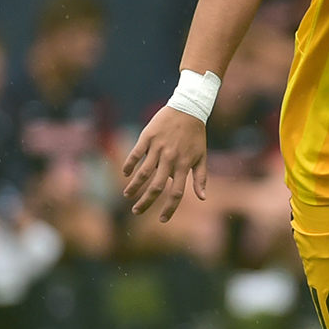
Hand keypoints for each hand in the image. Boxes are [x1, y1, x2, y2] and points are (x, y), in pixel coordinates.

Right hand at [122, 106, 209, 220]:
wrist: (188, 108)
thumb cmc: (196, 135)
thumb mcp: (202, 157)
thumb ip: (200, 178)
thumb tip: (203, 198)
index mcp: (183, 165)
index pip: (176, 193)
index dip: (170, 208)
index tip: (162, 220)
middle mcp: (170, 159)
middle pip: (157, 186)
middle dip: (146, 202)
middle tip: (136, 212)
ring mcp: (158, 148)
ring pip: (143, 172)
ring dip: (134, 186)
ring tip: (127, 195)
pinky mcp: (147, 137)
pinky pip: (136, 154)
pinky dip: (129, 165)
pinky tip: (125, 174)